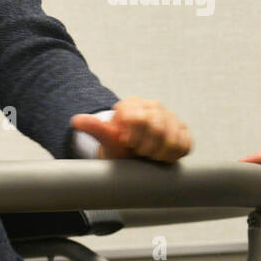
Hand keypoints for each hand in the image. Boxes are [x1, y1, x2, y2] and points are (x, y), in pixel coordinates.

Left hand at [70, 97, 190, 161]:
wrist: (131, 153)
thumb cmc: (118, 145)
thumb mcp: (106, 138)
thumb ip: (94, 128)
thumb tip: (76, 120)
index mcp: (132, 105)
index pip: (139, 119)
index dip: (133, 137)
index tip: (127, 143)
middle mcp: (153, 107)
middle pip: (157, 128)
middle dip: (146, 147)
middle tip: (138, 151)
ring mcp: (170, 117)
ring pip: (172, 137)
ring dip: (160, 152)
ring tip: (149, 155)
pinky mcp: (183, 130)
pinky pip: (184, 143)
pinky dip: (174, 154)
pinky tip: (163, 155)